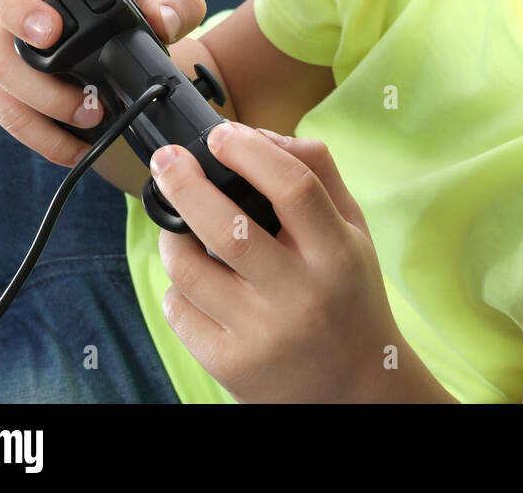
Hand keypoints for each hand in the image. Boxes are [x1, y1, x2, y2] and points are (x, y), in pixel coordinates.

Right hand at [0, 0, 207, 165]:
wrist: (120, 64)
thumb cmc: (132, 21)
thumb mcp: (164, 10)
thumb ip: (176, 7)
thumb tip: (165, 18)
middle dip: (16, 10)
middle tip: (52, 37)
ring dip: (35, 89)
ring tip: (89, 112)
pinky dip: (36, 131)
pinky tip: (74, 146)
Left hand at [150, 121, 404, 402]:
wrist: (356, 387)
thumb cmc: (350, 295)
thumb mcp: (354, 231)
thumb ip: (319, 175)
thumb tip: (261, 136)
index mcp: (337, 255)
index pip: (293, 189)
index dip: (250, 152)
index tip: (222, 134)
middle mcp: (300, 295)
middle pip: (228, 228)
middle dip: (186, 183)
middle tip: (166, 160)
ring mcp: (261, 334)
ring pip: (190, 269)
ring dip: (171, 236)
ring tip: (175, 222)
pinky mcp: (230, 365)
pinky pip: (180, 311)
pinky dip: (178, 285)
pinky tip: (195, 279)